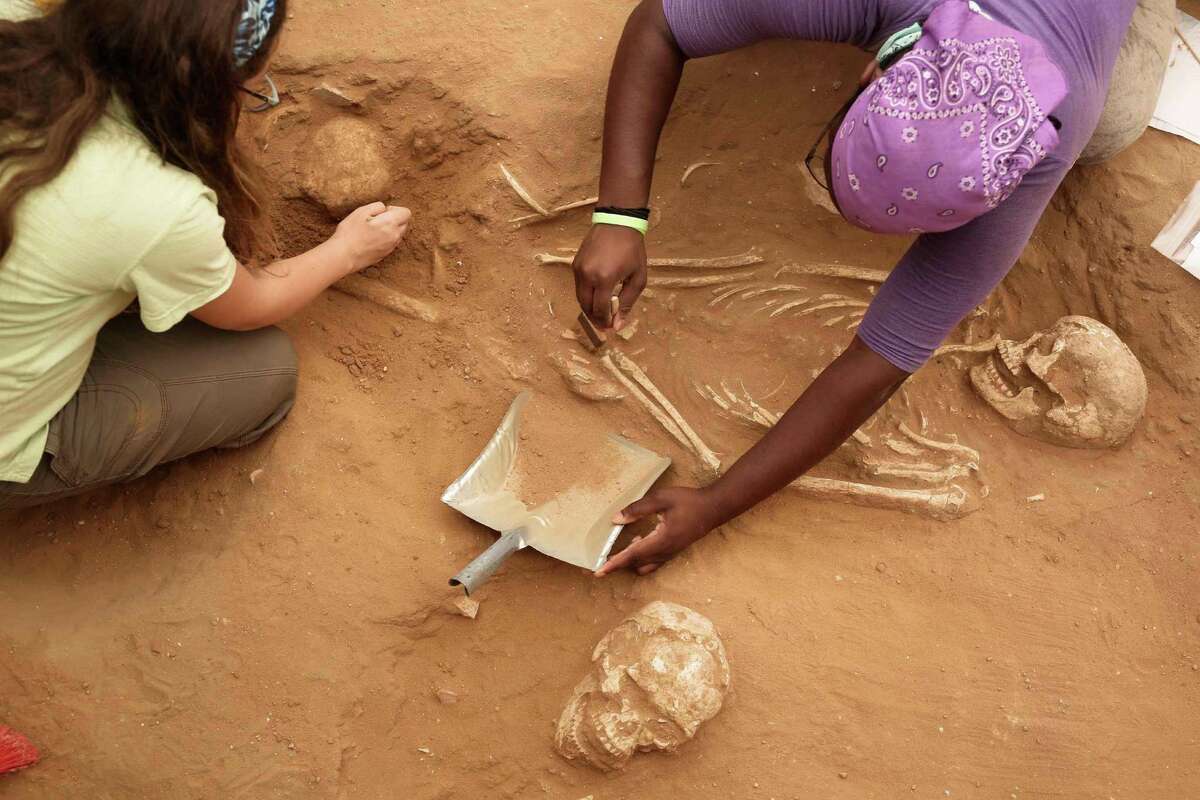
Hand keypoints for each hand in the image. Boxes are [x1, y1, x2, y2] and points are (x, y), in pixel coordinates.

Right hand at [331, 202, 411, 273]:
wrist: (343, 256)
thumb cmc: (350, 233)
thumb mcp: (361, 211)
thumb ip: (377, 206)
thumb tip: (385, 209)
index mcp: (390, 224)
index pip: (406, 213)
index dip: (395, 209)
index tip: (382, 212)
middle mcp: (395, 236)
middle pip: (404, 223)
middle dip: (394, 219)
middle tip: (376, 220)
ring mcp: (391, 247)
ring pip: (398, 234)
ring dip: (390, 229)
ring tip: (372, 230)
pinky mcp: (385, 255)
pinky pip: (391, 243)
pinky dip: (385, 239)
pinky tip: (371, 239)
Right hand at [572, 223, 646, 330]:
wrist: (617, 222)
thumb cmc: (632, 249)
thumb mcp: (637, 277)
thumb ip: (627, 302)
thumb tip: (618, 325)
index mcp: (604, 279)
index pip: (600, 309)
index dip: (605, 321)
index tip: (612, 327)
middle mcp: (587, 275)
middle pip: (586, 306)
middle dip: (595, 318)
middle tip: (605, 324)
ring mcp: (578, 269)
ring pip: (580, 297)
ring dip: (589, 308)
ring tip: (601, 313)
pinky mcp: (575, 263)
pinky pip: (578, 286)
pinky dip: (586, 295)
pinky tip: (596, 297)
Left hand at [595, 486, 722, 576]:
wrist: (713, 508)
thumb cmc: (689, 501)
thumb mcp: (661, 499)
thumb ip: (637, 509)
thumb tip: (616, 519)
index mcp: (661, 540)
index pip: (632, 555)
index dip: (614, 563)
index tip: (599, 571)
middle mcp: (665, 551)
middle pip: (635, 563)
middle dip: (618, 563)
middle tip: (601, 561)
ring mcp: (670, 553)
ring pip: (644, 564)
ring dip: (630, 559)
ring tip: (621, 547)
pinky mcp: (674, 551)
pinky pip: (653, 561)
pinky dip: (641, 556)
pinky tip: (638, 540)